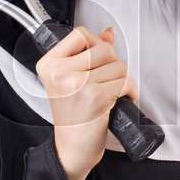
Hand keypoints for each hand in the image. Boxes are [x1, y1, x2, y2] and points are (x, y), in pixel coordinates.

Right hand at [35, 26, 135, 179]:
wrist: (72, 146)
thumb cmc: (73, 115)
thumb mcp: (70, 80)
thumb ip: (88, 53)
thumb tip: (107, 32)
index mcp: (49, 64)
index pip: (80, 33)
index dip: (96, 44)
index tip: (97, 60)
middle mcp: (60, 72)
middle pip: (104, 49)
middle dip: (113, 64)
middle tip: (106, 81)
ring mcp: (77, 84)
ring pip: (118, 65)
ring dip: (122, 80)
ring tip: (110, 93)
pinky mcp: (95, 96)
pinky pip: (125, 82)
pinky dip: (129, 91)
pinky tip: (118, 100)